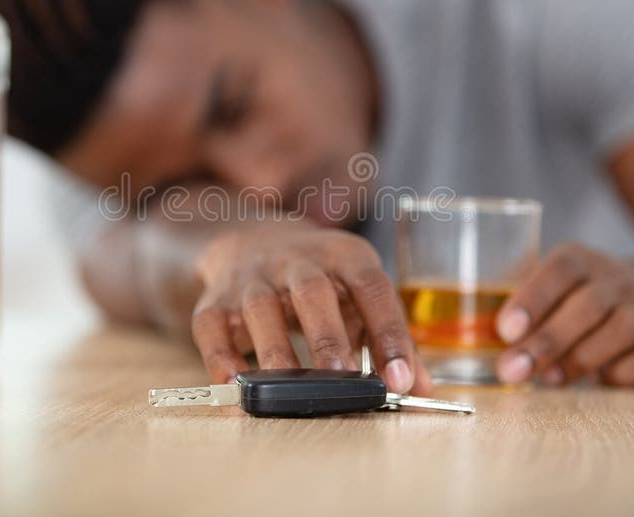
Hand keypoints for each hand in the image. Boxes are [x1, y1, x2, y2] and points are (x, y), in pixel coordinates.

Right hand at [192, 222, 431, 394]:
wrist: (249, 242)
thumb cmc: (321, 280)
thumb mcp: (359, 294)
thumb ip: (390, 339)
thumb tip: (421, 388)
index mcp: (343, 256)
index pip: (371, 286)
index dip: (389, 332)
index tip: (401, 379)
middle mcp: (296, 260)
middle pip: (312, 292)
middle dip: (327, 336)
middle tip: (343, 378)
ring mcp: (251, 279)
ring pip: (260, 309)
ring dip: (276, 352)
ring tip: (290, 391)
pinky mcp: (215, 300)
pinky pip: (212, 327)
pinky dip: (220, 358)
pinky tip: (236, 385)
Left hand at [494, 243, 633, 385]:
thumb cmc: (581, 298)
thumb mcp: (553, 286)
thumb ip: (519, 302)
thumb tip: (474, 335)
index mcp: (580, 260)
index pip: (559, 270)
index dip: (532, 299)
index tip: (505, 331)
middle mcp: (617, 280)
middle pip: (586, 307)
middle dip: (545, 343)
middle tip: (510, 371)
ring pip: (615, 335)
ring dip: (576, 362)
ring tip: (548, 379)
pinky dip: (612, 377)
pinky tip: (594, 380)